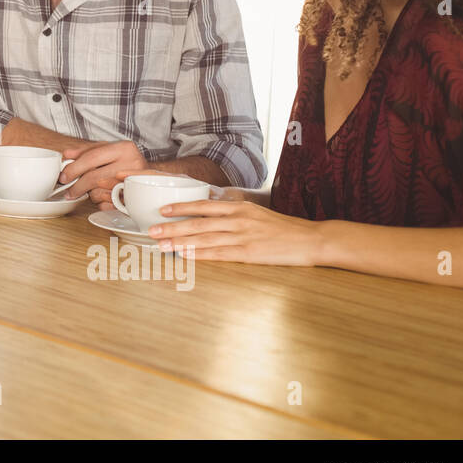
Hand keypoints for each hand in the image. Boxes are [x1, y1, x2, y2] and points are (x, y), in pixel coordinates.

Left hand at [60, 140, 147, 209]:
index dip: (74, 168)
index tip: (64, 176)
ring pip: (98, 193)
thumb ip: (86, 150)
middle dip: (77, 186)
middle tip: (68, 191)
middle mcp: (132, 164)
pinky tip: (104, 196)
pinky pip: (107, 205)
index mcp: (125, 148)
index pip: (92, 158)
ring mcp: (135, 184)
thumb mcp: (108, 149)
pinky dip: (100, 203)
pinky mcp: (135, 200)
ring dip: (90, 194)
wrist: (153, 177)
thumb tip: (66, 155)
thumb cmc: (126, 161)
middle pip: (94, 178)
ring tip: (93, 189)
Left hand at [146, 198, 327, 265]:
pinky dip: (201, 255)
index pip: (203, 205)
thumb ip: (233, 212)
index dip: (181, 207)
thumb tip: (210, 209)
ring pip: (205, 238)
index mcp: (239, 207)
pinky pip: (220, 254)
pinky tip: (186, 256)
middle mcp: (238, 219)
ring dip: (180, 242)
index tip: (162, 209)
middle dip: (172, 227)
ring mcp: (243, 236)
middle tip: (151, 231)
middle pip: (198, 222)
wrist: (311, 239)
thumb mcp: (256, 212)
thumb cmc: (282, 228)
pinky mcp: (249, 253)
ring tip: (161, 246)